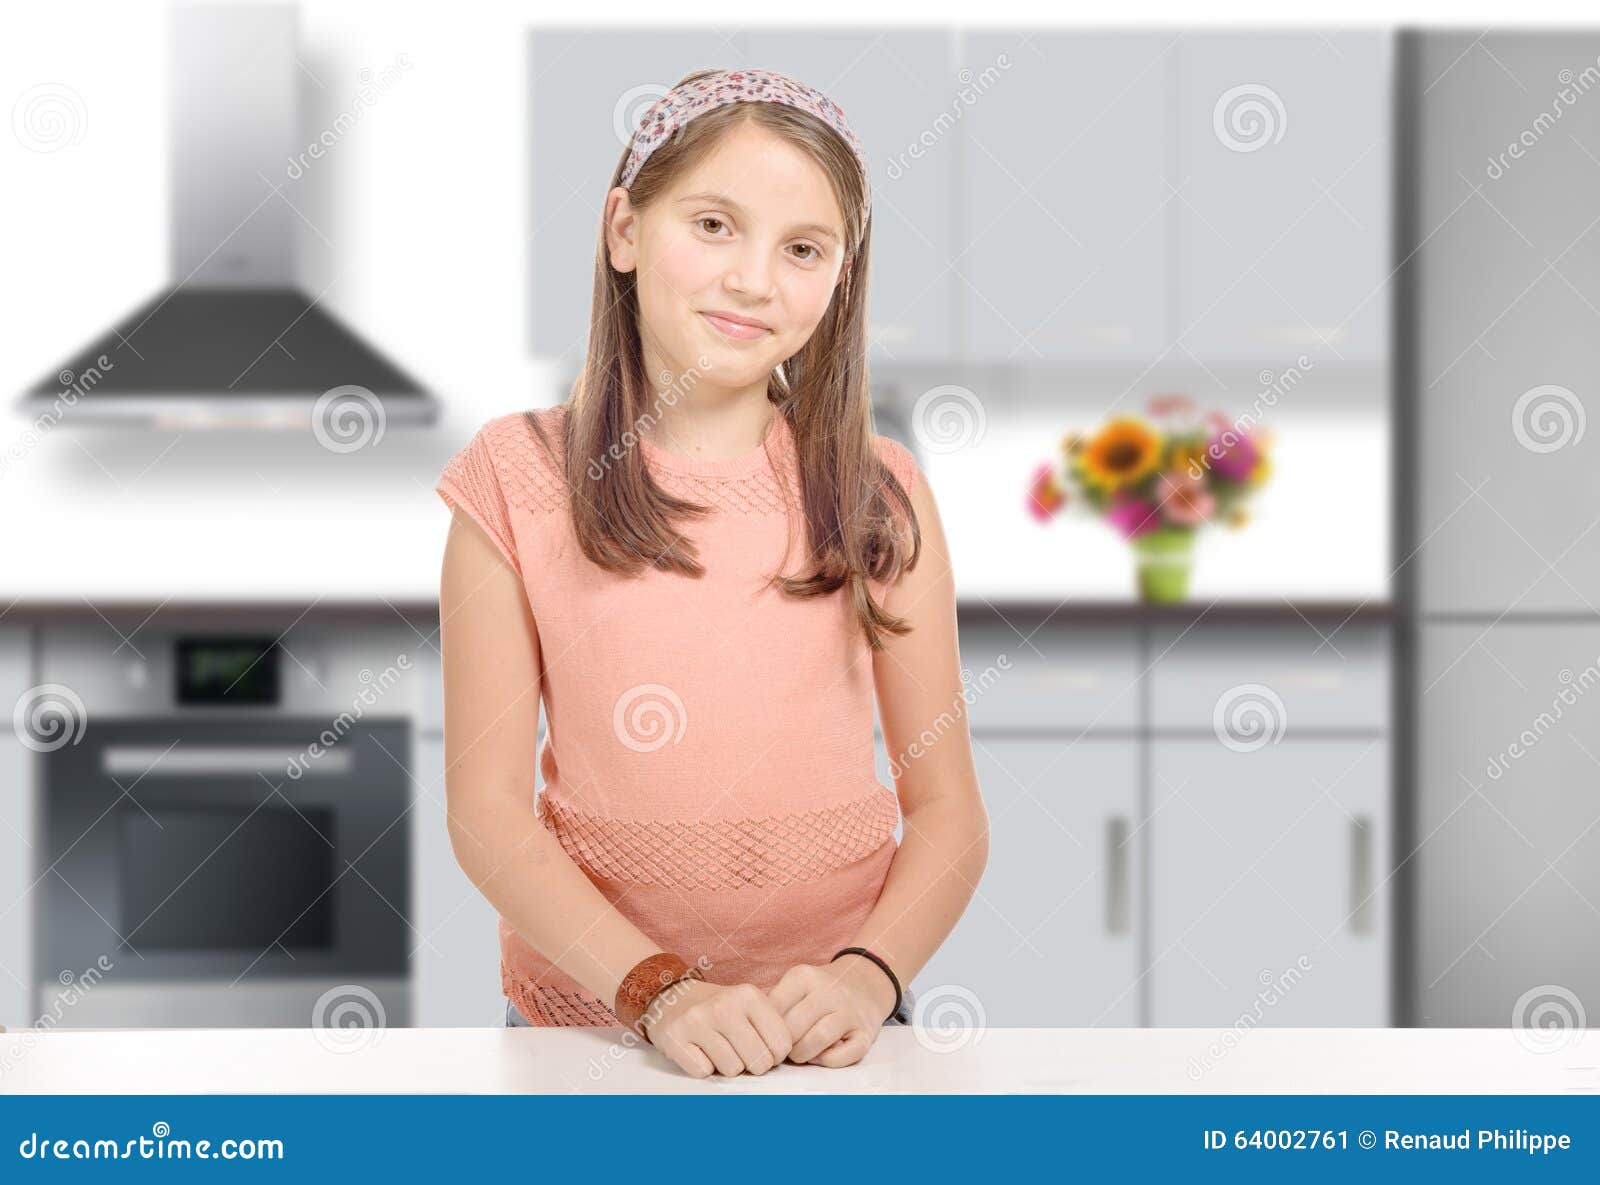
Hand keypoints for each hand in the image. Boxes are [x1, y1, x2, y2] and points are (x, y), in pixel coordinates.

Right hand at [637, 978, 792, 1077]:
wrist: (672, 997)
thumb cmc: (720, 1008)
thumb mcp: (749, 1004)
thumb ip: (772, 1026)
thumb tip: (790, 1057)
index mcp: (749, 995)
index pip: (782, 1044)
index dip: (775, 1055)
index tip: (764, 1048)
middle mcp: (724, 1005)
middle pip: (758, 1062)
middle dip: (752, 1065)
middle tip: (740, 1052)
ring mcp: (697, 1021)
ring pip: (731, 1070)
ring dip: (727, 1066)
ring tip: (718, 1048)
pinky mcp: (674, 1038)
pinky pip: (703, 1072)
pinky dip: (703, 1066)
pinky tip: (699, 1049)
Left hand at [768, 956, 896, 1068]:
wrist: (866, 983)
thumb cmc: (821, 990)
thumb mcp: (797, 983)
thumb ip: (774, 1001)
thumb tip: (750, 1029)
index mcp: (804, 976)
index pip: (774, 1008)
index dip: (765, 1028)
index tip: (766, 1035)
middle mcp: (828, 990)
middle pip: (792, 1027)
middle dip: (782, 1045)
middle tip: (781, 1050)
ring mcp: (850, 1012)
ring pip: (816, 1039)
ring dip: (802, 1055)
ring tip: (799, 1054)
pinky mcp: (866, 1033)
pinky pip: (843, 1055)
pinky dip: (828, 1061)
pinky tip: (821, 1055)